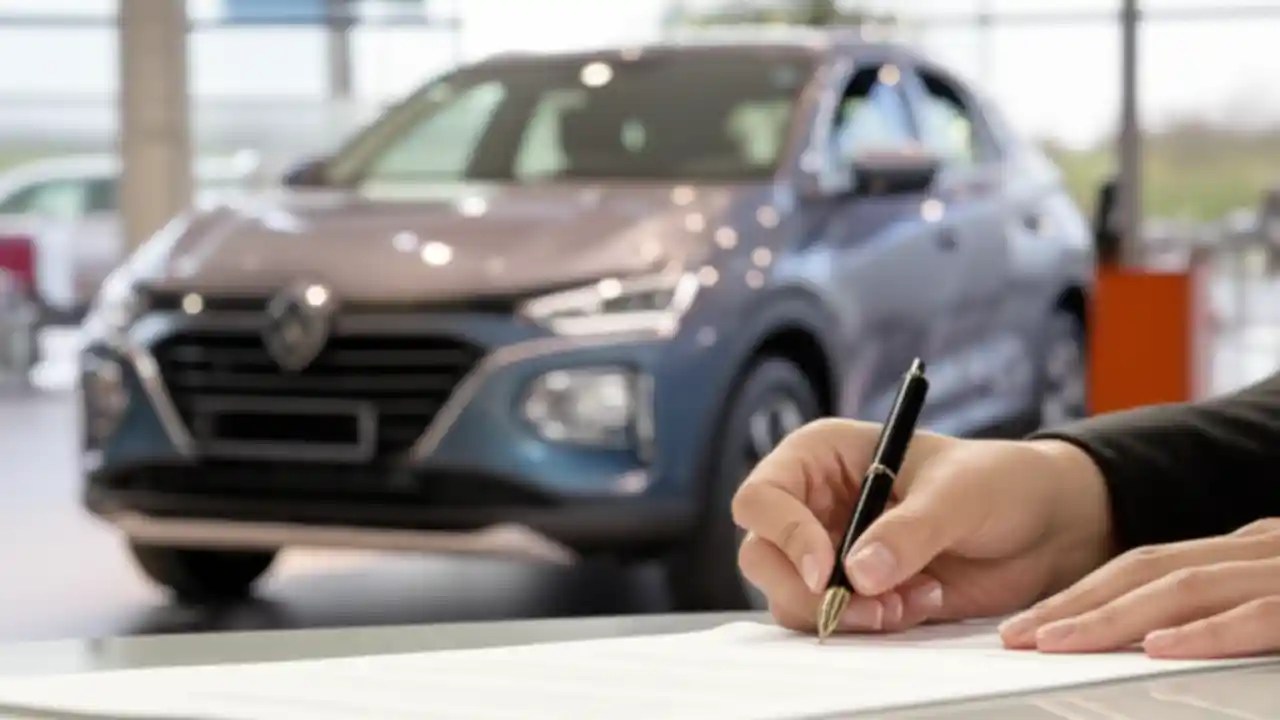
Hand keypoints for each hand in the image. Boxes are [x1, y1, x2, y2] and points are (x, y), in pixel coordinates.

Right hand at [732, 419, 1114, 633]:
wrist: (1044, 526)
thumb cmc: (999, 481)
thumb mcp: (958, 494)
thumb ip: (908, 531)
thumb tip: (857, 573)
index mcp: (822, 456)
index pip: (763, 497)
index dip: (784, 534)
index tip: (827, 568)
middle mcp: (814, 503)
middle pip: (764, 556)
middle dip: (810, 590)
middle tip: (870, 606)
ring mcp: (831, 550)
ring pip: (792, 597)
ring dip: (846, 612)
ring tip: (909, 601)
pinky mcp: (855, 590)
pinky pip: (832, 620)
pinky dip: (869, 625)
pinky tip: (920, 603)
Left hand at [1000, 518, 1279, 657]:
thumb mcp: (1275, 600)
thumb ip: (1225, 610)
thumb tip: (1155, 644)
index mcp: (1242, 552)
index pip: (1143, 568)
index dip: (1080, 595)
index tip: (1027, 626)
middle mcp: (1256, 551)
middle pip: (1144, 571)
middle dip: (1073, 603)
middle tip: (1015, 636)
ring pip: (1182, 587)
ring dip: (1112, 616)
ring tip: (1054, 642)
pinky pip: (1255, 614)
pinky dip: (1202, 632)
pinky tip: (1156, 647)